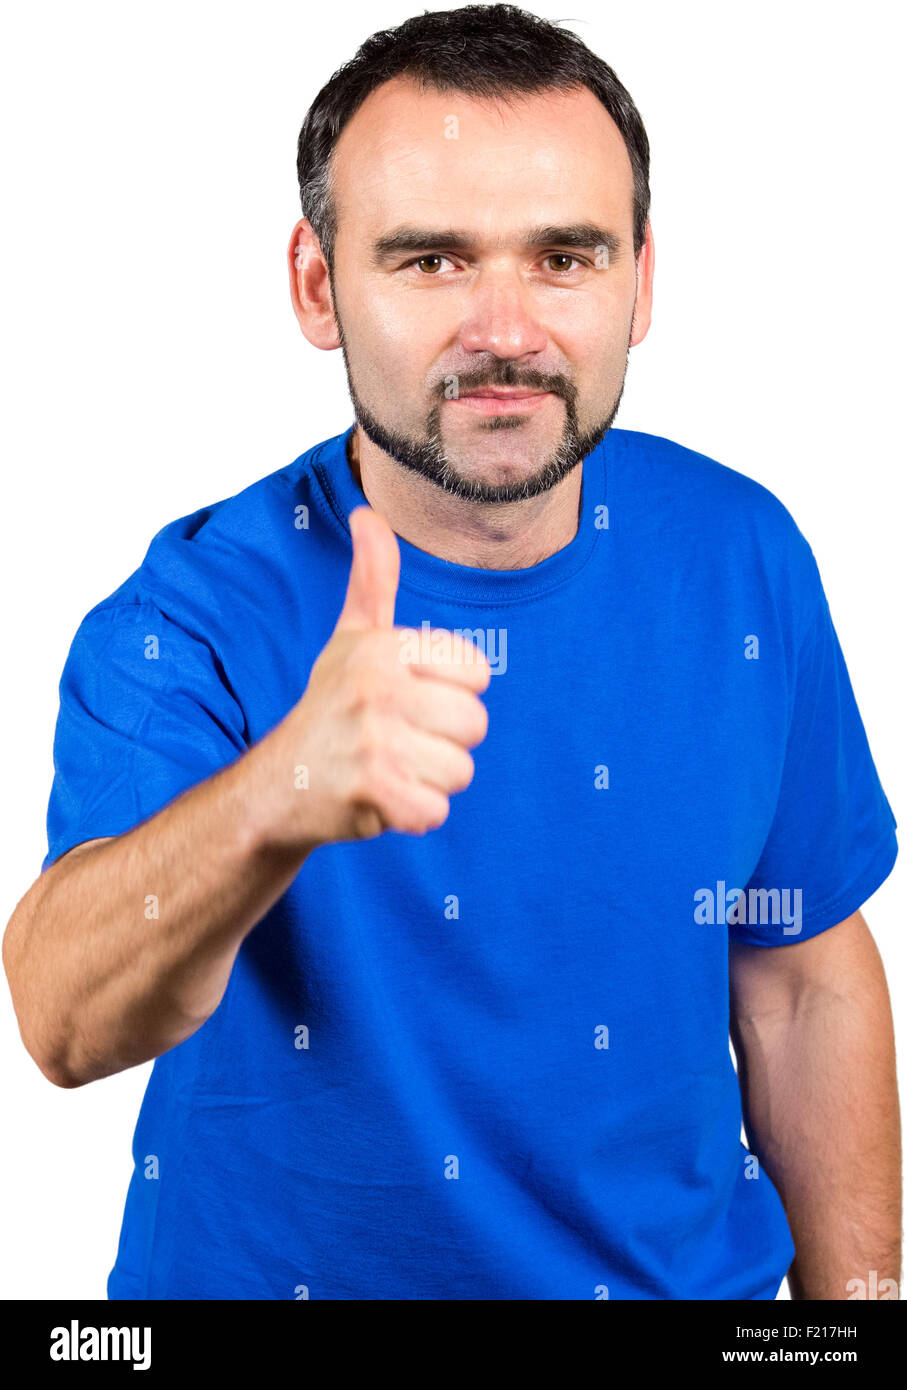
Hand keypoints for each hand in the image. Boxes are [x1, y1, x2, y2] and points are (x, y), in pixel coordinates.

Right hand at [254, 505, 490, 847]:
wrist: (278, 785)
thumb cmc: (330, 706)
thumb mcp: (352, 638)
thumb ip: (372, 579)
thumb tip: (368, 513)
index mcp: (384, 647)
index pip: (477, 673)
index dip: (449, 693)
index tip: (406, 699)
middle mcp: (378, 688)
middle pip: (475, 724)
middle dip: (443, 742)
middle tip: (397, 741)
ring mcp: (374, 741)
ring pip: (460, 771)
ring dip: (429, 781)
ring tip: (390, 768)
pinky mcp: (373, 792)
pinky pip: (435, 811)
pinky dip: (413, 814)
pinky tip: (382, 798)